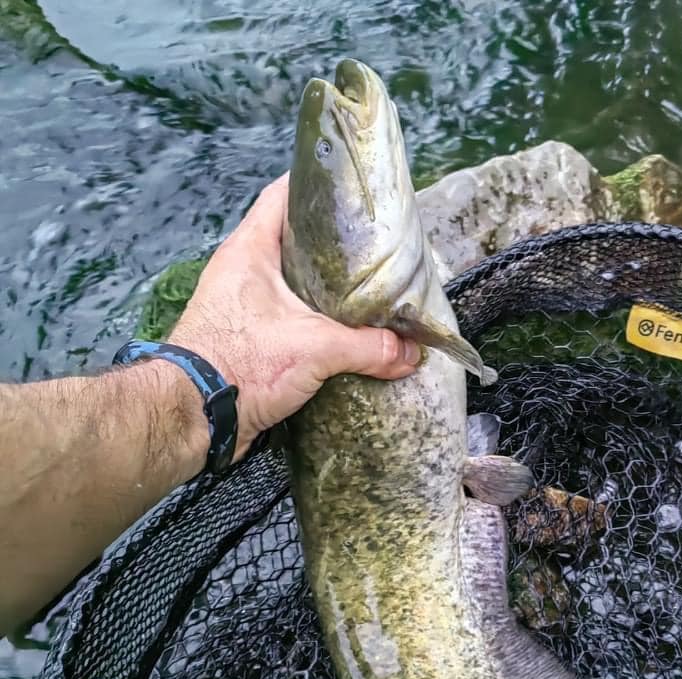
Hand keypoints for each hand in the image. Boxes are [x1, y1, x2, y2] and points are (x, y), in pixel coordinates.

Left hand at [168, 172, 420, 458]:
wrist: (196, 418)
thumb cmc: (241, 363)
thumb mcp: (315, 348)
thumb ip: (370, 347)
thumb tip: (412, 354)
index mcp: (251, 250)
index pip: (283, 195)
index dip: (318, 185)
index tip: (355, 190)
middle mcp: (245, 272)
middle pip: (297, 243)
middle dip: (336, 248)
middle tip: (378, 250)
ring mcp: (246, 308)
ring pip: (296, 287)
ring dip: (329, 294)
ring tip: (372, 295)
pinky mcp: (251, 342)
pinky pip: (293, 323)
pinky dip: (320, 328)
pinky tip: (349, 338)